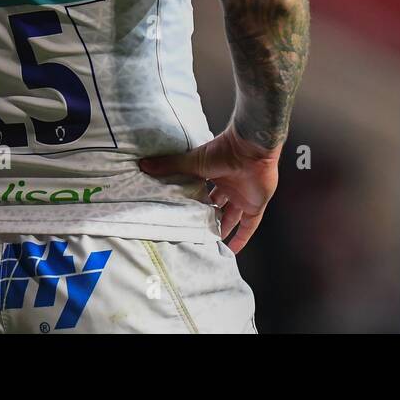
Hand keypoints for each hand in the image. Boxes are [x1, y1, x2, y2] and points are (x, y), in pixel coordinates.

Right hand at [139, 126, 280, 252]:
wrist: (251, 149)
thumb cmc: (224, 151)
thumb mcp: (192, 161)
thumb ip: (170, 165)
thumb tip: (144, 164)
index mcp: (213, 173)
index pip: (202, 192)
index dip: (193, 203)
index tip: (181, 215)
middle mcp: (228, 185)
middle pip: (217, 206)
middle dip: (207, 218)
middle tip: (194, 233)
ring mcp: (243, 196)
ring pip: (231, 217)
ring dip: (222, 229)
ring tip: (208, 245)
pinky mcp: (255, 205)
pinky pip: (249, 226)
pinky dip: (242, 238)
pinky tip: (233, 250)